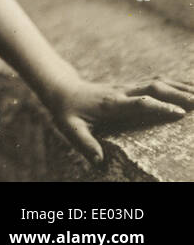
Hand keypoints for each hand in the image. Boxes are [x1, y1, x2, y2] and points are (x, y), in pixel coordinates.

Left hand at [42, 74, 192, 165]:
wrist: (63, 89)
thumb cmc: (67, 111)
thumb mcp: (70, 128)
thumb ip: (84, 143)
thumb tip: (99, 162)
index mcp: (111, 104)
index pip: (139, 103)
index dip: (159, 107)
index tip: (179, 113)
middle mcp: (122, 92)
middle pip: (153, 88)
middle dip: (178, 94)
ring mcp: (127, 87)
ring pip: (158, 82)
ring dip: (180, 86)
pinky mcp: (131, 86)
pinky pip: (157, 82)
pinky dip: (175, 83)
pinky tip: (190, 87)